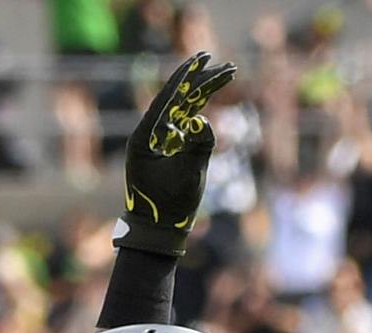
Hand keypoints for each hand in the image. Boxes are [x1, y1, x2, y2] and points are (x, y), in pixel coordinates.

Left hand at [118, 50, 238, 252]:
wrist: (156, 232)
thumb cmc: (168, 208)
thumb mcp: (185, 178)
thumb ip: (196, 148)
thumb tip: (202, 120)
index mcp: (146, 136)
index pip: (169, 98)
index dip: (187, 77)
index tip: (204, 60)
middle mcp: (150, 133)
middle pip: (178, 99)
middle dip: (201, 81)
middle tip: (224, 64)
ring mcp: (159, 142)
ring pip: (183, 109)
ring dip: (203, 94)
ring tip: (225, 76)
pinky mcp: (169, 151)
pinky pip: (184, 124)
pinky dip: (198, 111)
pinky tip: (209, 99)